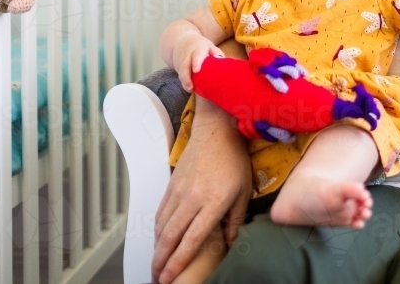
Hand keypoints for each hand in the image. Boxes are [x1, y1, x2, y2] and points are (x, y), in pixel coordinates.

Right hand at [152, 98, 251, 283]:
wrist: (216, 131)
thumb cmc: (234, 160)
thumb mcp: (243, 192)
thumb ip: (235, 220)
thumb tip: (229, 244)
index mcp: (213, 202)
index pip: (191, 239)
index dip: (179, 262)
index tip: (169, 277)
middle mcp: (192, 198)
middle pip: (171, 237)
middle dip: (161, 262)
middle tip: (157, 279)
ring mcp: (178, 191)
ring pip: (162, 226)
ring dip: (156, 248)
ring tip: (156, 264)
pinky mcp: (171, 184)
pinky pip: (160, 212)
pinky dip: (157, 230)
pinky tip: (158, 240)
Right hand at [173, 34, 224, 92]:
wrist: (180, 42)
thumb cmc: (199, 46)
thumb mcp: (209, 46)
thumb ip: (216, 53)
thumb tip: (221, 61)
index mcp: (198, 49)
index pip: (197, 55)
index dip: (196, 62)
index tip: (196, 70)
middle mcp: (187, 56)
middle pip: (185, 66)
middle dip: (186, 77)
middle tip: (190, 87)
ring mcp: (181, 62)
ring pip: (181, 72)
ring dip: (185, 82)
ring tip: (190, 89)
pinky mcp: (178, 68)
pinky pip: (181, 76)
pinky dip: (185, 83)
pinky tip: (190, 89)